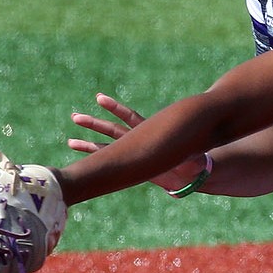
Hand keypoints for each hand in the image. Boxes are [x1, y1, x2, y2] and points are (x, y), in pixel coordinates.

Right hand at [69, 93, 207, 191]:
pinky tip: (79, 153)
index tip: (99, 98)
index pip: (131, 119)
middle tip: (75, 117)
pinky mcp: (130, 162)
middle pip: (112, 130)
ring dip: (89, 142)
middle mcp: (138, 141)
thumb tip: (202, 161)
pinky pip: (109, 159)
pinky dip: (94, 156)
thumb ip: (196, 159)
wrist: (189, 173)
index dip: (116, 109)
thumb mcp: (195, 160)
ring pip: (106, 145)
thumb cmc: (194, 165)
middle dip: (94, 124)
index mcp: (152, 135)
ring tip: (70, 141)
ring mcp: (132, 151)